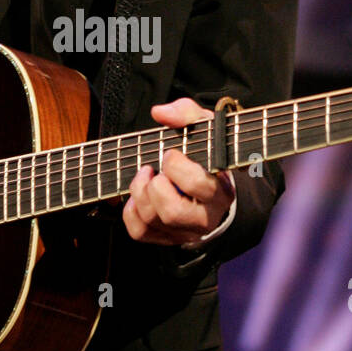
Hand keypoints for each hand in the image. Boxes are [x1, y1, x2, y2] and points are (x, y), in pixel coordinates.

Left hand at [122, 98, 232, 246]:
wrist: (213, 184)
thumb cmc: (207, 155)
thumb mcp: (205, 129)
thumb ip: (187, 114)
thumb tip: (160, 113)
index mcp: (221, 191)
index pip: (199, 185)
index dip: (176, 166)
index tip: (170, 153)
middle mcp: (205, 217)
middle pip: (172, 212)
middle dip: (155, 186)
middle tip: (154, 169)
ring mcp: (185, 231)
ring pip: (154, 221)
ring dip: (140, 194)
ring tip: (145, 176)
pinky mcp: (167, 238)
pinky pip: (140, 233)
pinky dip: (130, 213)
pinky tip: (137, 196)